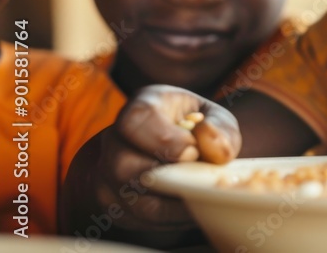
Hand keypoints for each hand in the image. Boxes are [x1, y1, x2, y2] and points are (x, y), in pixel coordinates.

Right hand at [94, 85, 241, 229]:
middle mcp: (114, 139)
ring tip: (199, 197)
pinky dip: (169, 220)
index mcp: (142, 107)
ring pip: (131, 200)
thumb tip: (217, 150)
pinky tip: (189, 208)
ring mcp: (106, 173)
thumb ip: (221, 131)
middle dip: (167, 178)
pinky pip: (137, 219)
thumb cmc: (198, 129)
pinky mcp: (111, 203)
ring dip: (173, 205)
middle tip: (197, 180)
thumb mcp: (216, 119)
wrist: (176, 147)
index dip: (164, 140)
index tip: (192, 152)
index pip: (136, 121)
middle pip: (123, 166)